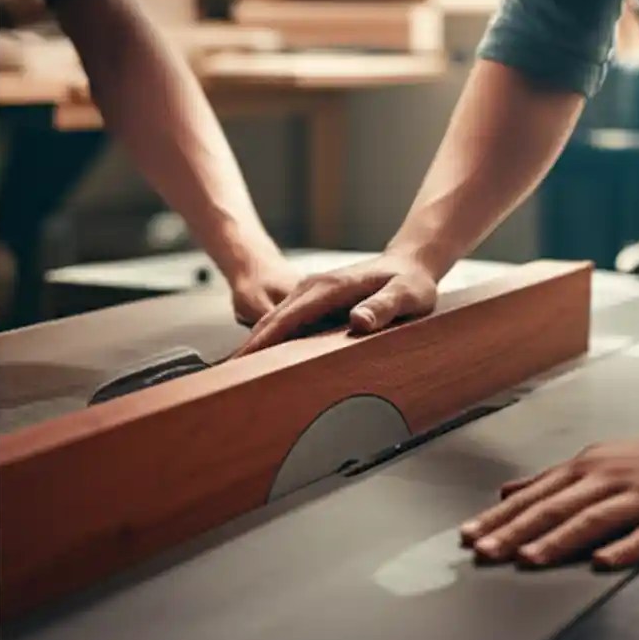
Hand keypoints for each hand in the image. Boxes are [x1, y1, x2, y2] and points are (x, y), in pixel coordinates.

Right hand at [238, 252, 437, 355]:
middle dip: (249, 346)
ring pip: (275, 320)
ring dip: (256, 343)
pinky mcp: (314, 301)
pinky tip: (263, 356)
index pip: (287, 318)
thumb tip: (358, 321)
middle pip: (272, 319)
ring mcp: (311, 293)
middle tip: (228, 375)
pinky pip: (286, 321)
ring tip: (238, 371)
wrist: (409, 264)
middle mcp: (313, 288)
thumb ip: (384, 307)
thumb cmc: (410, 282)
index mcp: (329, 288)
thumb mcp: (407, 295)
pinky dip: (269, 338)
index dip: (264, 340)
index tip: (243, 360)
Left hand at [461, 437, 638, 568]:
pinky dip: (624, 547)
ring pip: (592, 519)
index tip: (469, 536)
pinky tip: (601, 563)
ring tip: (528, 558)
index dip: (498, 517)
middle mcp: (605, 479)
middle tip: (486, 551)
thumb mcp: (593, 464)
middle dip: (515, 530)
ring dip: (558, 540)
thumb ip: (550, 482)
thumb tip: (506, 492)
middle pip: (553, 508)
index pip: (532, 497)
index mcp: (582, 469)